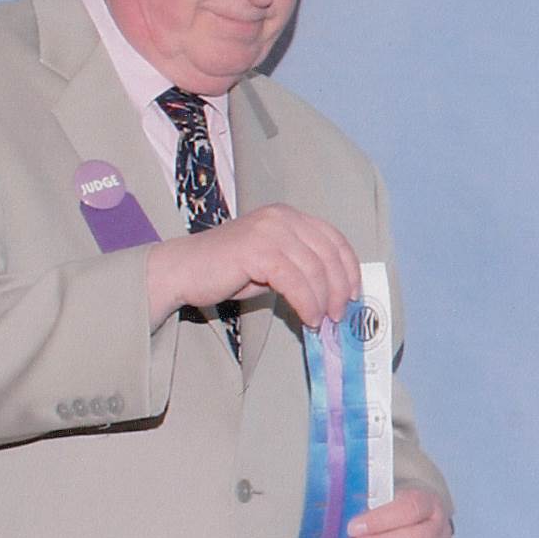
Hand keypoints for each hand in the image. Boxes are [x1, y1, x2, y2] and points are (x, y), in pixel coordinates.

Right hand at [146, 204, 361, 328]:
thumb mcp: (275, 263)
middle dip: (340, 290)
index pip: (334, 239)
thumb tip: (337, 295)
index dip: (350, 269)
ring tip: (319, 321)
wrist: (184, 270)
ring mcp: (269, 231)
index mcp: (289, 216)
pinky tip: (306, 319)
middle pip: (329, 255)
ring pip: (314, 270)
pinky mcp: (257, 249)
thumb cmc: (230, 271)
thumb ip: (303, 268)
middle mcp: (281, 217)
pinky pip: (295, 281)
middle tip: (338, 316)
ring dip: (323, 301)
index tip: (354, 296)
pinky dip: (307, 303)